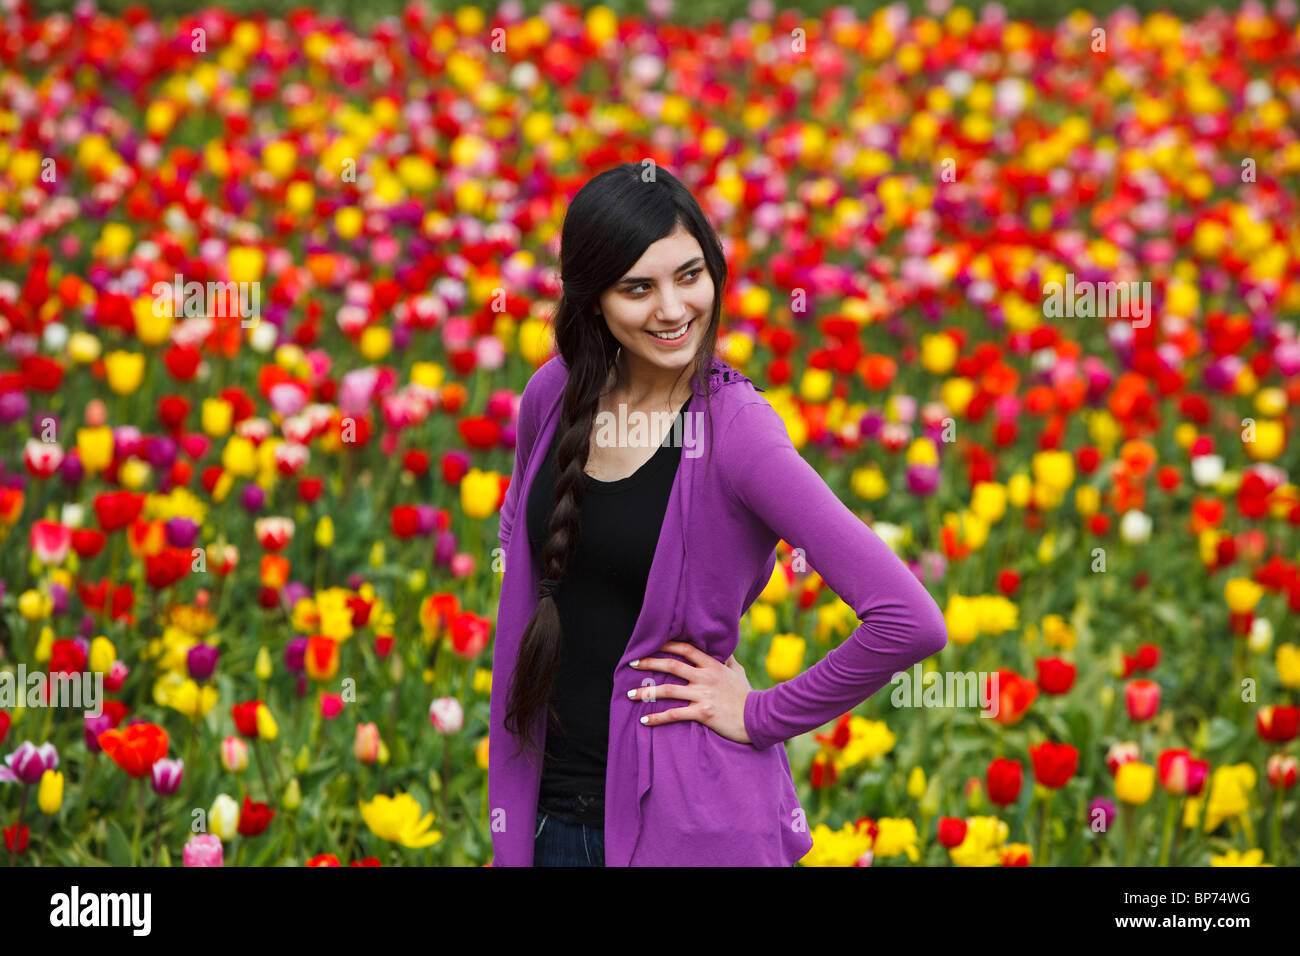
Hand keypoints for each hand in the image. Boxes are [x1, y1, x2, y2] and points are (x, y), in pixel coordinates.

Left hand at [627, 640, 753, 744]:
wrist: (759, 717)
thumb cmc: (747, 695)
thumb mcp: (738, 672)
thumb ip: (727, 660)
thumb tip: (723, 649)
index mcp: (713, 665)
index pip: (686, 649)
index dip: (667, 645)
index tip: (650, 644)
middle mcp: (706, 677)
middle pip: (672, 665)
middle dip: (649, 663)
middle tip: (631, 663)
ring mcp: (703, 695)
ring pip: (668, 690)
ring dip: (646, 692)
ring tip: (629, 694)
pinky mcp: (703, 713)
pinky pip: (674, 714)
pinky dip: (658, 717)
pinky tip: (645, 720)